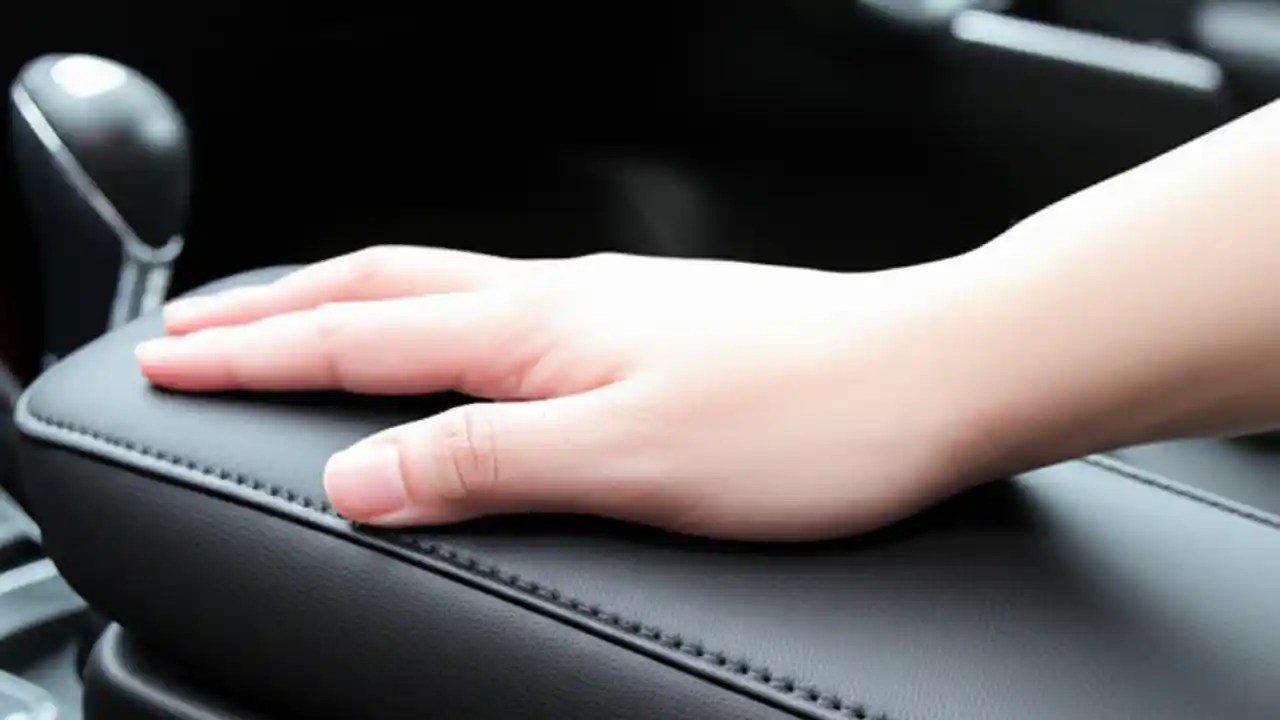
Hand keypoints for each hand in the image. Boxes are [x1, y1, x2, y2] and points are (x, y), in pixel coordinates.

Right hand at [135, 247, 986, 539]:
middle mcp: (564, 299)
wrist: (932, 371)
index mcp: (541, 330)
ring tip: (289, 318)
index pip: (359, 339)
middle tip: (194, 329)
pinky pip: (502, 304)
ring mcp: (608, 303)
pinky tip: (447, 340)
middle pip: (383, 288)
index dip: (253, 354)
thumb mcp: (627, 463)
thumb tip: (358, 479)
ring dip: (346, 299)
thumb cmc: (803, 420)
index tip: (169, 362)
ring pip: (441, 286)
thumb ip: (485, 464)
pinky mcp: (649, 322)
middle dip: (275, 309)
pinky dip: (431, 313)